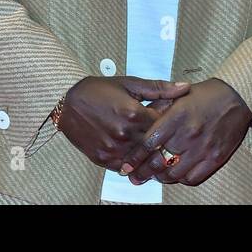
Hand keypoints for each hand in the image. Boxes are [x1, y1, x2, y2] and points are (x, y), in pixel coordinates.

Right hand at [56, 76, 191, 171]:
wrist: (66, 103)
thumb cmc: (98, 90)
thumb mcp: (129, 84)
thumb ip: (158, 88)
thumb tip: (184, 87)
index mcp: (133, 114)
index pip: (164, 126)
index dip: (172, 124)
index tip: (174, 121)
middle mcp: (124, 134)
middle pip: (155, 146)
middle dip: (163, 142)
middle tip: (168, 138)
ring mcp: (113, 149)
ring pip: (142, 160)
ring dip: (149, 156)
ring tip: (155, 150)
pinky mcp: (103, 159)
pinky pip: (125, 167)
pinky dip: (133, 163)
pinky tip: (137, 155)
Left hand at [117, 78, 251, 187]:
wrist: (237, 96)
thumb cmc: (206, 94)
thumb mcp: (179, 95)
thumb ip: (159, 108)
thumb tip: (140, 121)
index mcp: (177, 116)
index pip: (149, 142)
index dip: (135, 157)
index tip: (126, 166)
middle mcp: (188, 134)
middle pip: (159, 162)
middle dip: (143, 173)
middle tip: (135, 177)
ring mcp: (203, 148)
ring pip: (174, 173)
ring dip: (161, 177)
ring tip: (155, 176)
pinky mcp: (216, 158)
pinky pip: (193, 178)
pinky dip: (181, 179)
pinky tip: (176, 175)